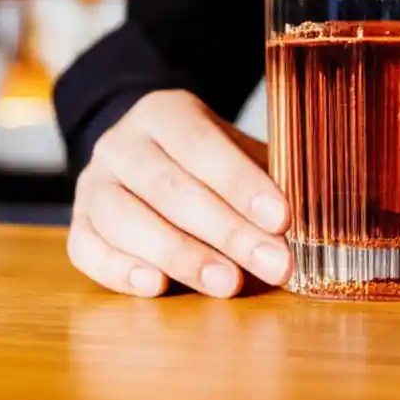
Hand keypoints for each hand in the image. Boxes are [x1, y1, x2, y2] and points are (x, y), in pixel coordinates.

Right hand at [68, 90, 292, 297]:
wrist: (142, 157)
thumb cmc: (206, 162)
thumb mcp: (238, 151)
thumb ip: (270, 173)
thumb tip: (322, 208)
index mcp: (164, 112)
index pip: (201, 145)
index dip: (241, 183)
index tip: (282, 218)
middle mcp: (121, 143)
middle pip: (170, 189)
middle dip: (228, 231)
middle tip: (274, 264)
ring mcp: (92, 184)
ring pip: (126, 220)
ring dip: (181, 256)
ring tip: (228, 284)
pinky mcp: (77, 225)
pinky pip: (88, 250)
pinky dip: (120, 271)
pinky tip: (157, 287)